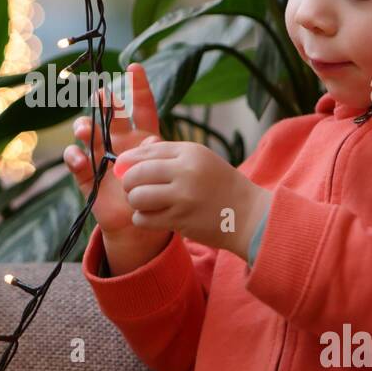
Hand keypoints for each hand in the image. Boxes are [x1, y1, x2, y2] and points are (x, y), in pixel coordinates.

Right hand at [62, 62, 165, 245]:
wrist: (137, 224)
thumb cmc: (152, 193)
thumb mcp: (158, 171)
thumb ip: (153, 154)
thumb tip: (149, 142)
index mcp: (141, 137)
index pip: (141, 108)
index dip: (138, 87)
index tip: (135, 67)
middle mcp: (119, 143)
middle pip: (110, 117)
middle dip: (104, 102)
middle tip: (101, 94)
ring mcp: (100, 158)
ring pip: (88, 135)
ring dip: (84, 128)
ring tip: (84, 130)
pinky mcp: (86, 176)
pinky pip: (76, 163)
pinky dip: (75, 159)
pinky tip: (79, 159)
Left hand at [115, 139, 272, 258]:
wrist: (248, 215)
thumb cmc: (222, 186)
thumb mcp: (201, 160)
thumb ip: (169, 154)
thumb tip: (133, 153)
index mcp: (191, 152)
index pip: (148, 150)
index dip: (130, 159)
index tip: (123, 166)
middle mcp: (186, 171)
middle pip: (137, 173)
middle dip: (128, 182)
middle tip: (133, 189)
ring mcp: (183, 196)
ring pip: (137, 197)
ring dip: (135, 202)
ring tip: (144, 204)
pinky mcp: (180, 219)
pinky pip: (144, 219)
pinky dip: (142, 219)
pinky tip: (152, 217)